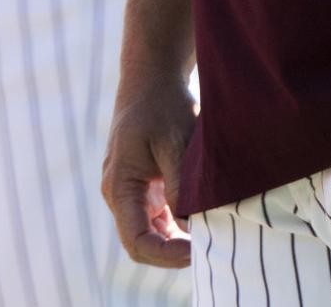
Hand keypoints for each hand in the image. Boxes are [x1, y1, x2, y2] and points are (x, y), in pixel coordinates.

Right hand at [102, 74, 196, 269]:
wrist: (154, 74)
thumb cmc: (163, 103)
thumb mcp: (174, 142)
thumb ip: (180, 186)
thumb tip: (191, 225)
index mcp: (119, 186)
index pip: (137, 242)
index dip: (166, 255)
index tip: (198, 250)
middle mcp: (120, 194)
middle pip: (143, 243)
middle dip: (174, 252)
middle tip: (210, 247)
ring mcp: (131, 190)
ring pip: (152, 233)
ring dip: (177, 240)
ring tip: (211, 234)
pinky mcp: (144, 184)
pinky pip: (159, 217)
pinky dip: (179, 224)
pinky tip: (204, 220)